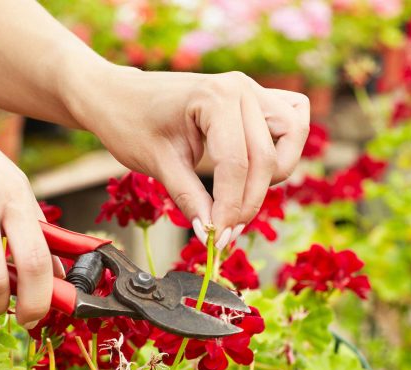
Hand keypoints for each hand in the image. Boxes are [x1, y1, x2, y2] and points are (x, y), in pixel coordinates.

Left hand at [65, 65, 309, 248]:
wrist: (118, 95)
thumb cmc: (131, 122)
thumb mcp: (158, 164)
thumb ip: (189, 198)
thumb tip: (212, 232)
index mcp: (215, 97)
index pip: (236, 164)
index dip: (230, 208)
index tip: (217, 239)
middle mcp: (241, 88)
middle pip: (266, 158)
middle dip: (248, 202)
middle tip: (225, 231)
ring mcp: (252, 89)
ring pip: (292, 136)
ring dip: (274, 173)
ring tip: (241, 196)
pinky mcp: (256, 98)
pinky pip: (292, 120)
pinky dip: (285, 145)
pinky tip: (259, 166)